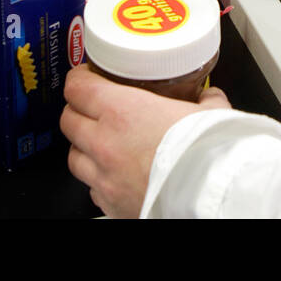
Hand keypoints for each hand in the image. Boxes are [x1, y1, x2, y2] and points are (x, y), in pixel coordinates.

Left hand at [61, 65, 231, 217]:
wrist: (209, 196)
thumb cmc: (207, 154)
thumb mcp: (212, 112)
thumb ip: (206, 100)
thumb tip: (209, 97)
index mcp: (123, 111)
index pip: (77, 87)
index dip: (79, 78)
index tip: (87, 76)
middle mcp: (105, 143)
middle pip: (68, 120)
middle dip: (77, 111)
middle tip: (93, 107)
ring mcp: (104, 176)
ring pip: (73, 156)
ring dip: (83, 147)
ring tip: (102, 143)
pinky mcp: (111, 204)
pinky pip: (91, 189)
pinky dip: (99, 180)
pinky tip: (117, 175)